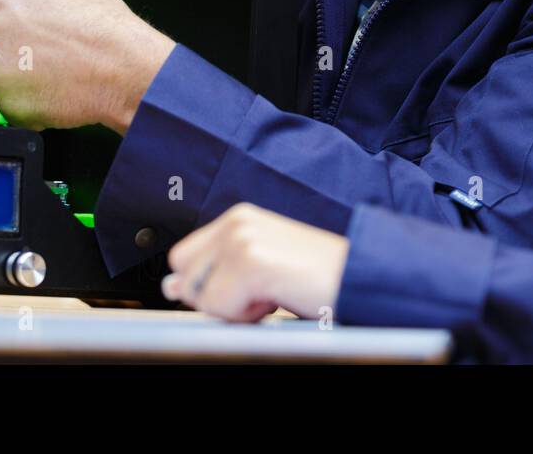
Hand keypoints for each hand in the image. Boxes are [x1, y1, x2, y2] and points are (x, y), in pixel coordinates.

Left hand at [0, 0, 174, 133]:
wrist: (127, 68)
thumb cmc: (106, 30)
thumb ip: (30, 1)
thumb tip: (25, 13)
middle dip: (12, 54)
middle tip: (52, 51)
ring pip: (2, 82)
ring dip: (28, 78)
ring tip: (65, 68)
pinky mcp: (10, 108)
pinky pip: (18, 107)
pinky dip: (39, 102)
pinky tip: (64, 89)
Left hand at [163, 203, 349, 322]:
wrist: (361, 277)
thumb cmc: (317, 278)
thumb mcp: (260, 268)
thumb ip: (216, 272)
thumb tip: (171, 286)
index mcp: (238, 217)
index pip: (184, 259)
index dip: (208, 284)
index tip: (248, 286)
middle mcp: (236, 221)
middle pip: (186, 277)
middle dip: (216, 295)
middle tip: (262, 290)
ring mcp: (241, 239)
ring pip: (201, 296)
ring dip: (234, 307)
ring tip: (275, 292)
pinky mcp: (250, 261)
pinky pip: (221, 308)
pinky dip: (248, 315)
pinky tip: (279, 297)